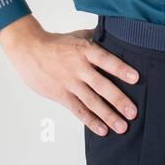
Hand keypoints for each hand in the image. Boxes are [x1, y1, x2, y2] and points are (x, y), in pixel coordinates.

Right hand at [0, 17, 139, 136]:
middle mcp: (78, 68)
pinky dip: (90, 121)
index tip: (136, 78)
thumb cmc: (57, 43)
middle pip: (101, 85)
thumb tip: (119, 34)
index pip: (106, 59)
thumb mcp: (78, 36)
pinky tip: (102, 129)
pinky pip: (77, 110)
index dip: (120, 68)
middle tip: (132, 112)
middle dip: (118, 100)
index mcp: (85, 50)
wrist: (29, 50)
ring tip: (122, 127)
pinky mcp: (60, 95)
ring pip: (91, 101)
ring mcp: (69, 83)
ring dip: (107, 115)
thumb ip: (97, 38)